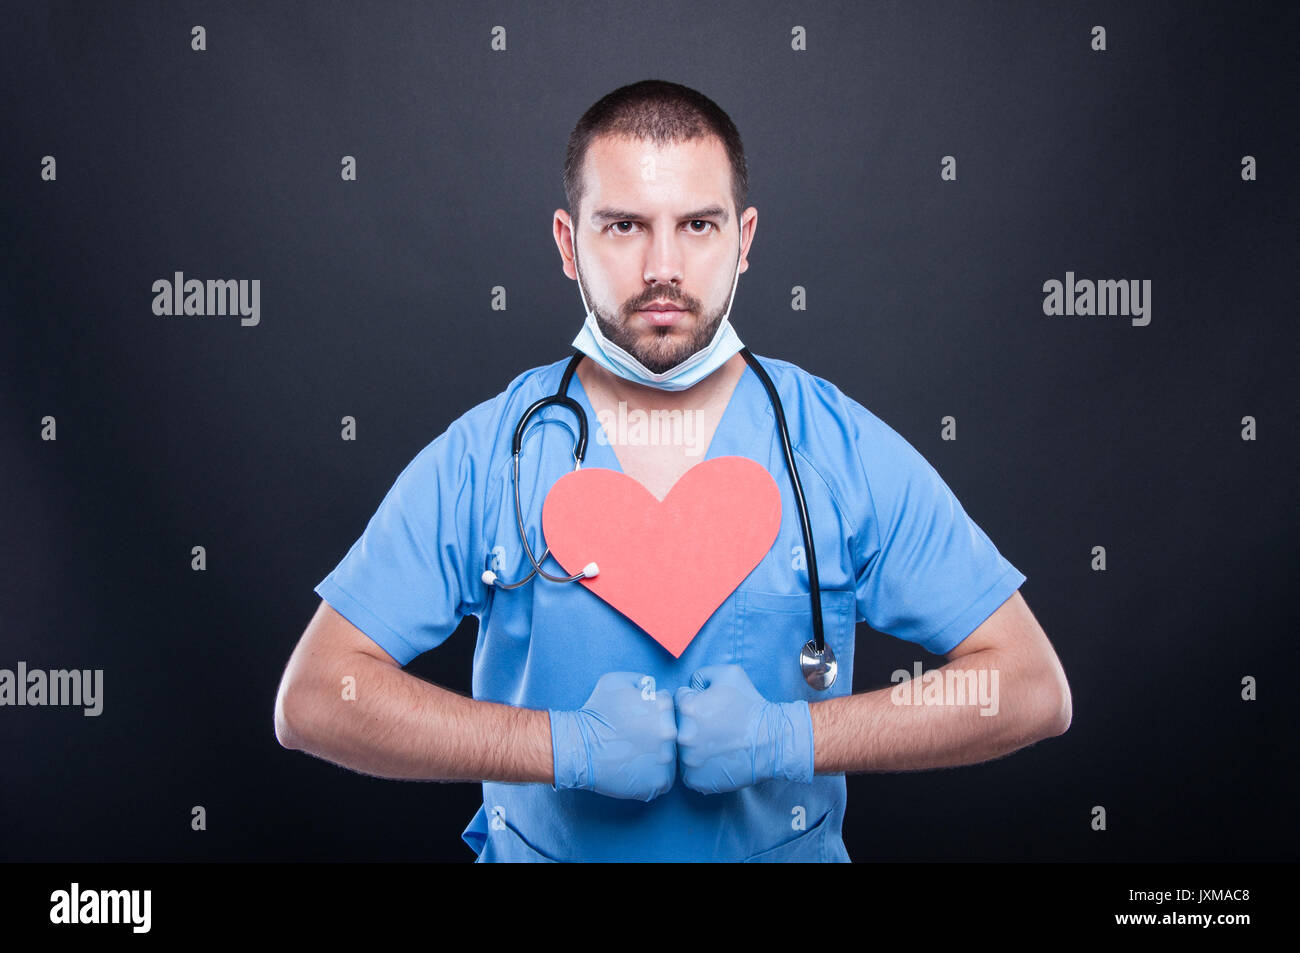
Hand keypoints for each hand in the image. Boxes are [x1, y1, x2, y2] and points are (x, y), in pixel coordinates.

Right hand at [549, 672, 676, 800]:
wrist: (578, 747)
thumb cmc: (595, 713)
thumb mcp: (616, 680)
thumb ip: (641, 680)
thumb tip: (652, 688)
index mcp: (663, 706)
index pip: (669, 708)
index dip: (653, 713)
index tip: (638, 720)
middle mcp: (670, 732)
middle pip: (672, 733)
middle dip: (656, 735)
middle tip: (636, 739)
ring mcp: (666, 759)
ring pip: (670, 757)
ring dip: (657, 757)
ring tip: (634, 755)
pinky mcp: (660, 781)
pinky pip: (664, 779)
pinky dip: (652, 776)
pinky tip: (635, 769)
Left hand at [674, 664, 813, 793]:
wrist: (771, 740)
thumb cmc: (751, 706)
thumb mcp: (728, 673)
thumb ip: (702, 674)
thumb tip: (690, 685)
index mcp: (686, 708)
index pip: (680, 700)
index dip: (697, 700)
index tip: (712, 708)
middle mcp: (683, 736)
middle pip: (678, 726)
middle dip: (693, 723)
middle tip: (716, 726)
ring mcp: (689, 761)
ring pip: (682, 750)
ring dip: (694, 746)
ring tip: (717, 743)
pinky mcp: (696, 780)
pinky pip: (688, 771)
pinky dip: (700, 766)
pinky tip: (716, 758)